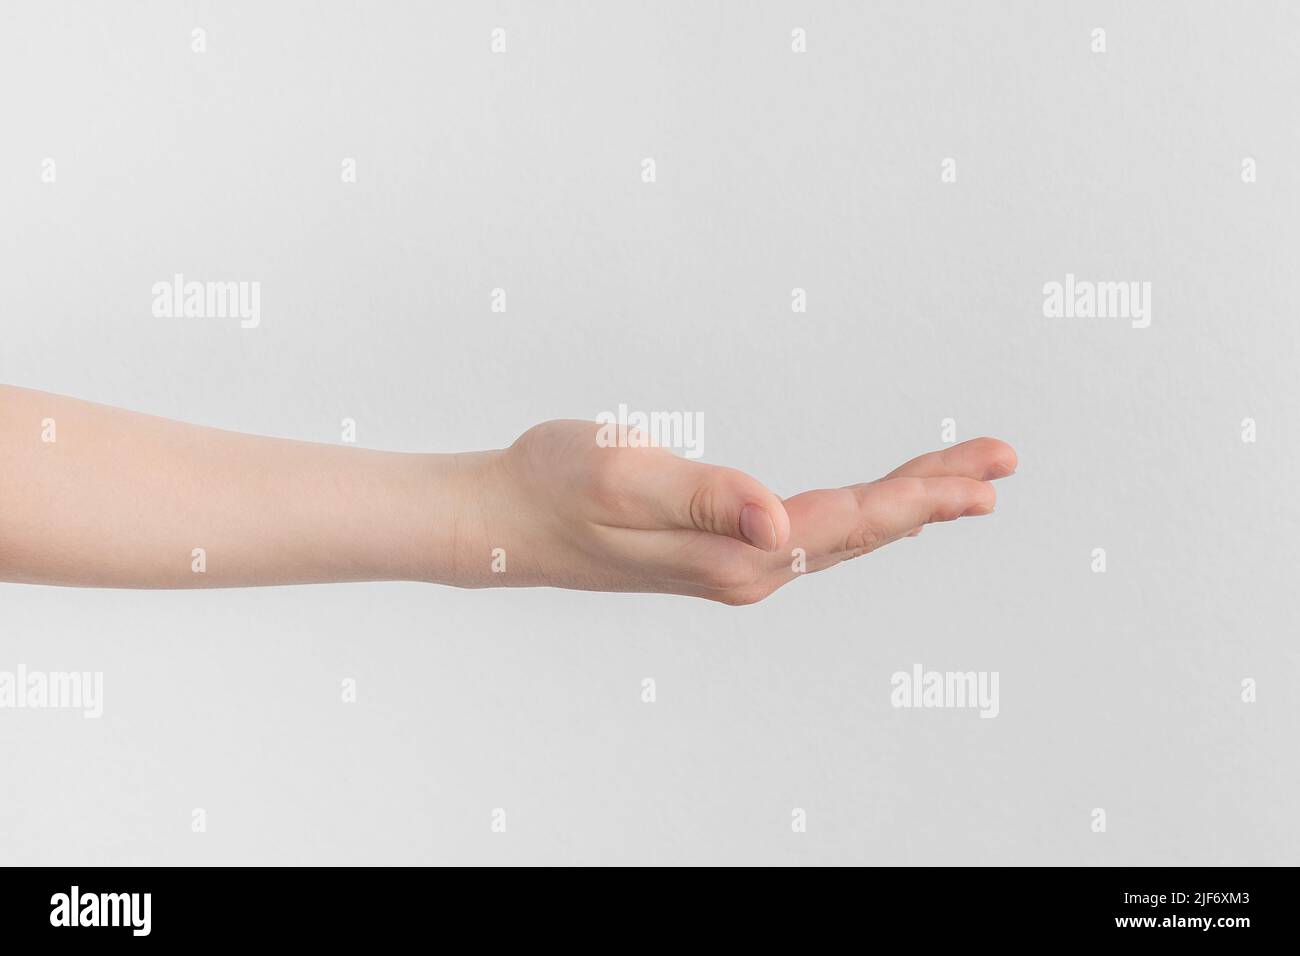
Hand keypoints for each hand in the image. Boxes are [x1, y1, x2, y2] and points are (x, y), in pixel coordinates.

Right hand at [471, 420, 1016, 603]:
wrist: (504, 515)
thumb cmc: (555, 486)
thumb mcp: (624, 480)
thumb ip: (706, 499)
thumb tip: (781, 526)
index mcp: (734, 557)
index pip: (850, 523)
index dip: (921, 496)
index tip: (985, 475)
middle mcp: (746, 571)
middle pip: (861, 531)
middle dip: (934, 496)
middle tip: (1001, 467)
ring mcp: (735, 566)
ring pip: (842, 533)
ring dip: (905, 505)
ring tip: (965, 483)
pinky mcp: (721, 552)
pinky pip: (814, 533)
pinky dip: (862, 511)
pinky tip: (879, 504)